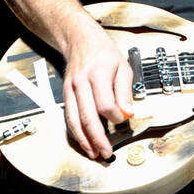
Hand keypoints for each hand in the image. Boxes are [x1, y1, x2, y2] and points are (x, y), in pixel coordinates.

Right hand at [62, 32, 135, 159]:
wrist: (80, 40)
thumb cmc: (104, 53)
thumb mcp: (123, 67)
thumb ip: (125, 91)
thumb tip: (128, 113)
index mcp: (98, 74)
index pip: (105, 104)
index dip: (116, 117)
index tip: (123, 119)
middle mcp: (81, 83)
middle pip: (88, 116)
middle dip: (98, 138)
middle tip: (107, 152)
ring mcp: (71, 89)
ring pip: (75, 120)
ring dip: (84, 140)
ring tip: (94, 153)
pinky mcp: (66, 95)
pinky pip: (69, 117)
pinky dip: (76, 132)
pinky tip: (84, 142)